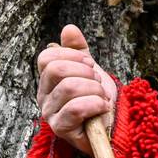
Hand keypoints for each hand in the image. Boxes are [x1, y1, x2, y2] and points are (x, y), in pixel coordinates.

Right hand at [35, 24, 116, 156]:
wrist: (113, 127)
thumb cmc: (98, 99)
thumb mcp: (90, 70)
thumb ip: (79, 50)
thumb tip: (69, 28)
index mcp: (47, 80)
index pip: (47, 57)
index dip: (73, 56)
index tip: (90, 65)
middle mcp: (43, 96)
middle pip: (56, 70)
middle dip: (86, 72)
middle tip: (98, 83)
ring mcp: (50, 113)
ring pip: (69, 87)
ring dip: (95, 89)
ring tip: (103, 98)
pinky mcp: (61, 129)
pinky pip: (76, 108)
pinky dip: (96, 104)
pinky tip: (103, 107)